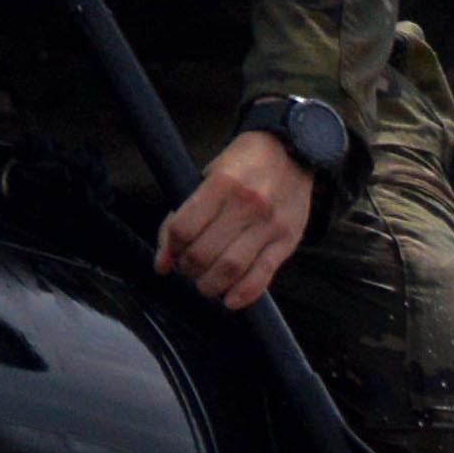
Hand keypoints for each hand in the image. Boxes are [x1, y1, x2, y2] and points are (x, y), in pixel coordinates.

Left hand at [158, 130, 316, 310]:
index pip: (183, 228)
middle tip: (188, 267)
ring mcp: (270, 224)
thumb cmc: (242, 165)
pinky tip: (229, 300)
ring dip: (209, 285)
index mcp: (222, 184)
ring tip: (205, 282)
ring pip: (230, 268)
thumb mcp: (208, 177)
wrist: (291, 152)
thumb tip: (163, 262)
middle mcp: (247, 204)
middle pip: (204, 253)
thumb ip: (184, 216)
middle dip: (187, 268)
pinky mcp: (288, 240)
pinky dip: (243, 294)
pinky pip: (263, 275)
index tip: (170, 252)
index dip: (170, 247)